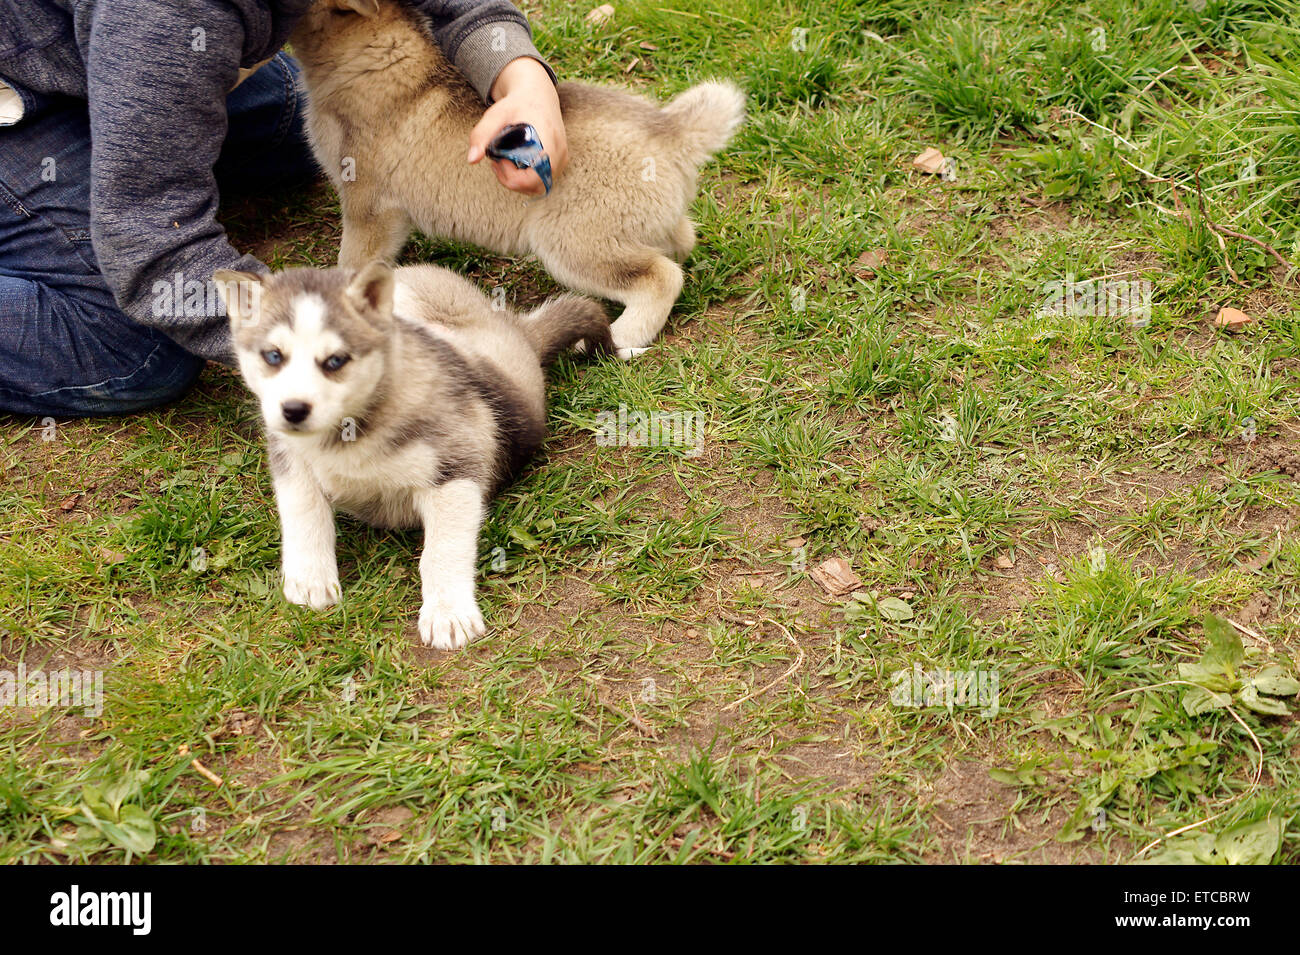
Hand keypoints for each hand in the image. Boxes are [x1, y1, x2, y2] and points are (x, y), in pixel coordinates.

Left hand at [468, 57, 567, 196]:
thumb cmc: (516, 103)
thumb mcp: (495, 115)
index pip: (534, 179)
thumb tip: (471, 159)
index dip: (512, 177)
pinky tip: (514, 162)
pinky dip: (526, 178)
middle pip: (535, 186)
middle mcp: (559, 154)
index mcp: (548, 143)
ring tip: (505, 161)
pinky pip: (542, 180)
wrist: (536, 93)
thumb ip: (481, 135)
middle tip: (498, 160)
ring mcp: (561, 160)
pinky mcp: (559, 162)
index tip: (500, 159)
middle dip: (512, 180)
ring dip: (518, 181)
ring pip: (539, 187)